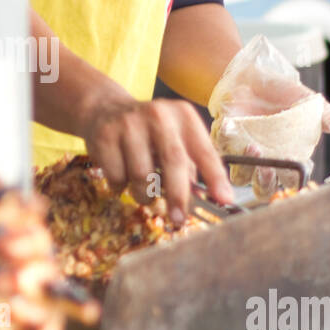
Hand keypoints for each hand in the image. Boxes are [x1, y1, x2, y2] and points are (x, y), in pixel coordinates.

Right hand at [81, 94, 234, 224]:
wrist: (105, 109)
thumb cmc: (148, 132)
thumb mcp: (173, 137)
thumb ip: (190, 164)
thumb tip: (207, 199)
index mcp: (183, 116)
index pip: (204, 150)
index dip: (215, 177)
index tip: (224, 199)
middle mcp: (158, 115)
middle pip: (173, 161)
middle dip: (178, 196)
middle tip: (179, 219)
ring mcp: (129, 124)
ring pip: (142, 176)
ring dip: (143, 195)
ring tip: (142, 191)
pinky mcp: (105, 136)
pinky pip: (117, 176)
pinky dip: (120, 186)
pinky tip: (120, 174)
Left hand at [208, 35, 329, 197]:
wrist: (249, 78)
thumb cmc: (280, 92)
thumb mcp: (305, 100)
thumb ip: (326, 113)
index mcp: (290, 157)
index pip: (294, 179)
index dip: (293, 176)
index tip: (293, 161)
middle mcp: (267, 162)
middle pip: (265, 189)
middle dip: (266, 182)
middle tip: (267, 166)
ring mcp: (244, 156)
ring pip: (242, 178)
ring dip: (245, 168)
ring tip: (251, 145)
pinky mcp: (224, 146)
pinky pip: (222, 154)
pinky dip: (225, 144)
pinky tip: (231, 126)